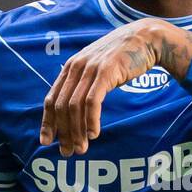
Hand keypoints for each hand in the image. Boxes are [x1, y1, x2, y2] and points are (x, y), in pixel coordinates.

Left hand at [40, 18, 191, 155]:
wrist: (145, 39)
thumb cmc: (123, 57)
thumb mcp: (98, 68)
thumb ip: (85, 83)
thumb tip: (75, 108)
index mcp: (70, 67)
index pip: (51, 99)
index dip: (47, 123)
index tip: (47, 142)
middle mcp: (76, 67)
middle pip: (61, 107)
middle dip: (63, 132)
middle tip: (67, 152)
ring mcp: (90, 69)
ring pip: (75, 107)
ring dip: (77, 131)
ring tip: (81, 148)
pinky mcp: (105, 72)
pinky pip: (92, 102)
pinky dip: (90, 120)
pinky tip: (94, 134)